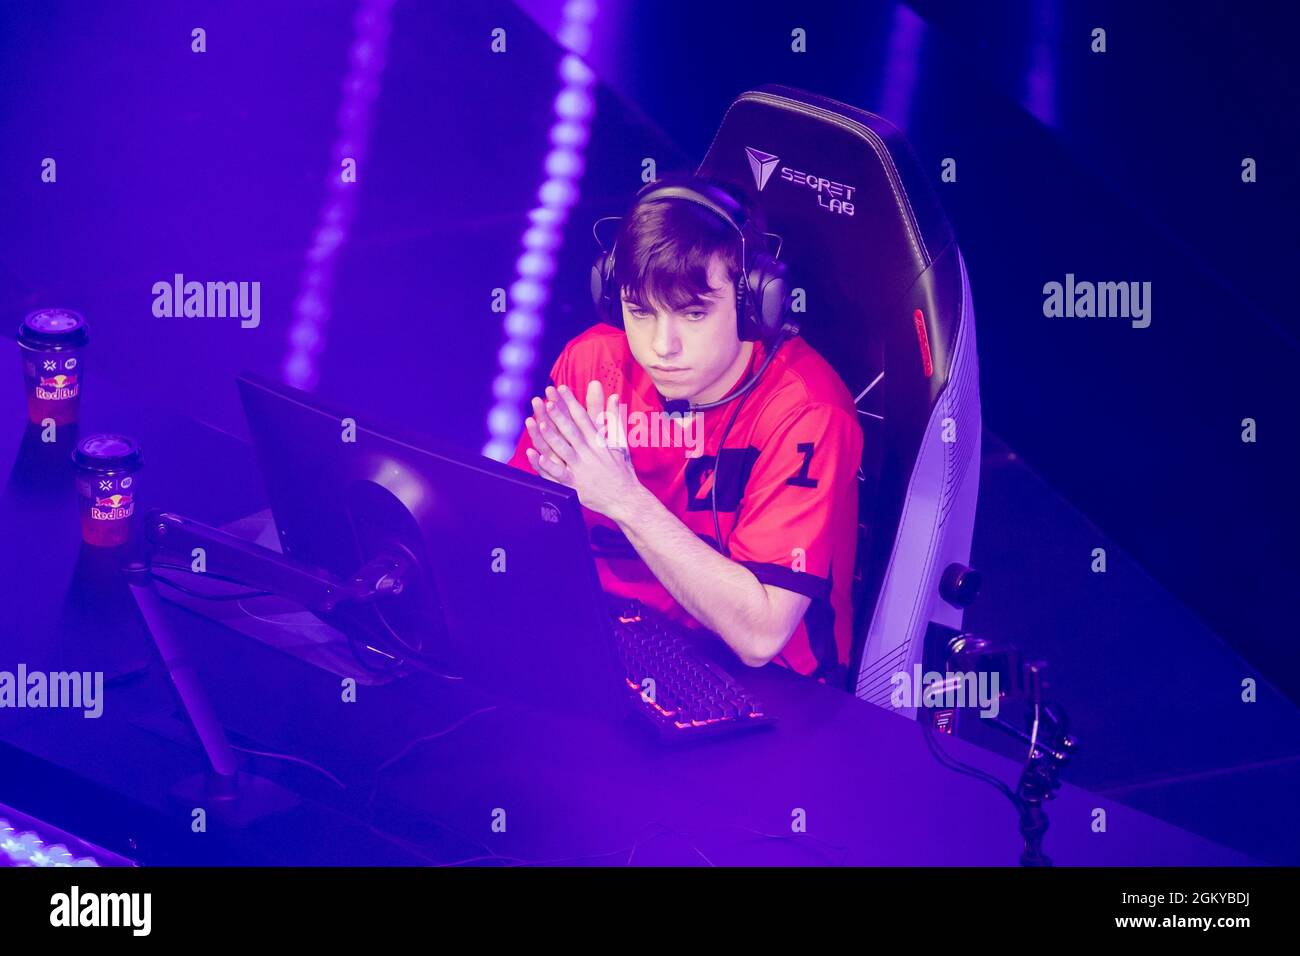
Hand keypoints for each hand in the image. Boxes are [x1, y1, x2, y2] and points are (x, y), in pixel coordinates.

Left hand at [524, 381, 642, 521]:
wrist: (626, 499)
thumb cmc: (621, 470)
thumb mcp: (619, 441)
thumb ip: (613, 418)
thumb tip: (614, 396)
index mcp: (598, 441)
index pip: (582, 416)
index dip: (570, 401)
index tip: (560, 388)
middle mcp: (588, 453)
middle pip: (571, 430)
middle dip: (558, 415)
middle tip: (547, 400)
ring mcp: (580, 469)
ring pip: (562, 449)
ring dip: (550, 436)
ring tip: (539, 423)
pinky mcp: (574, 485)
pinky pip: (558, 474)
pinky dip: (548, 465)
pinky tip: (537, 456)